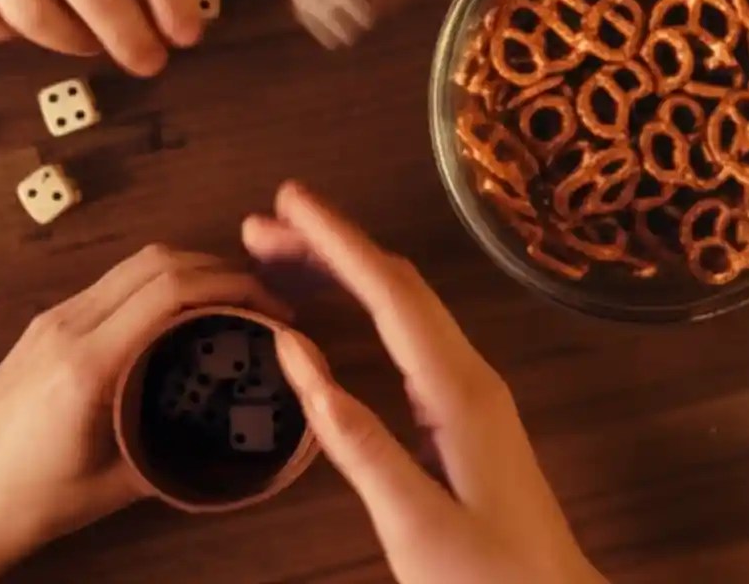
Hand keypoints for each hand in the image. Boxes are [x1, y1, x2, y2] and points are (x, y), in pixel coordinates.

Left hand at [0, 245, 289, 582]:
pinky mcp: (40, 329)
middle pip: (155, 261)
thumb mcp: (119, 483)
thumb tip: (230, 425)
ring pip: (130, 267)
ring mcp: (48, 323)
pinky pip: (107, 288)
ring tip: (226, 301)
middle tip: (259, 298)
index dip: (233, 285)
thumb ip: (176, 446)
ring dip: (185, 271)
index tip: (272, 307)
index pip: (170, 290)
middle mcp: (64, 328)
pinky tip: (174, 317)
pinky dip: (152, 286)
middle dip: (218, 268)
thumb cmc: (33, 503)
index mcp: (86, 365)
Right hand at [243, 182, 605, 583]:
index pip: (390, 293)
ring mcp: (470, 389)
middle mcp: (468, 374)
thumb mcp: (413, 521)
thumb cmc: (487, 578)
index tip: (285, 202)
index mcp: (459, 391)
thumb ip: (355, 437)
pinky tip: (331, 311)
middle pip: (396, 284)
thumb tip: (297, 352)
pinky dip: (361, 306)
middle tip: (260, 226)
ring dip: (344, 270)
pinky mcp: (463, 409)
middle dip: (330, 243)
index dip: (336, 241)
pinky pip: (406, 334)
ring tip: (281, 254)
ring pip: (403, 304)